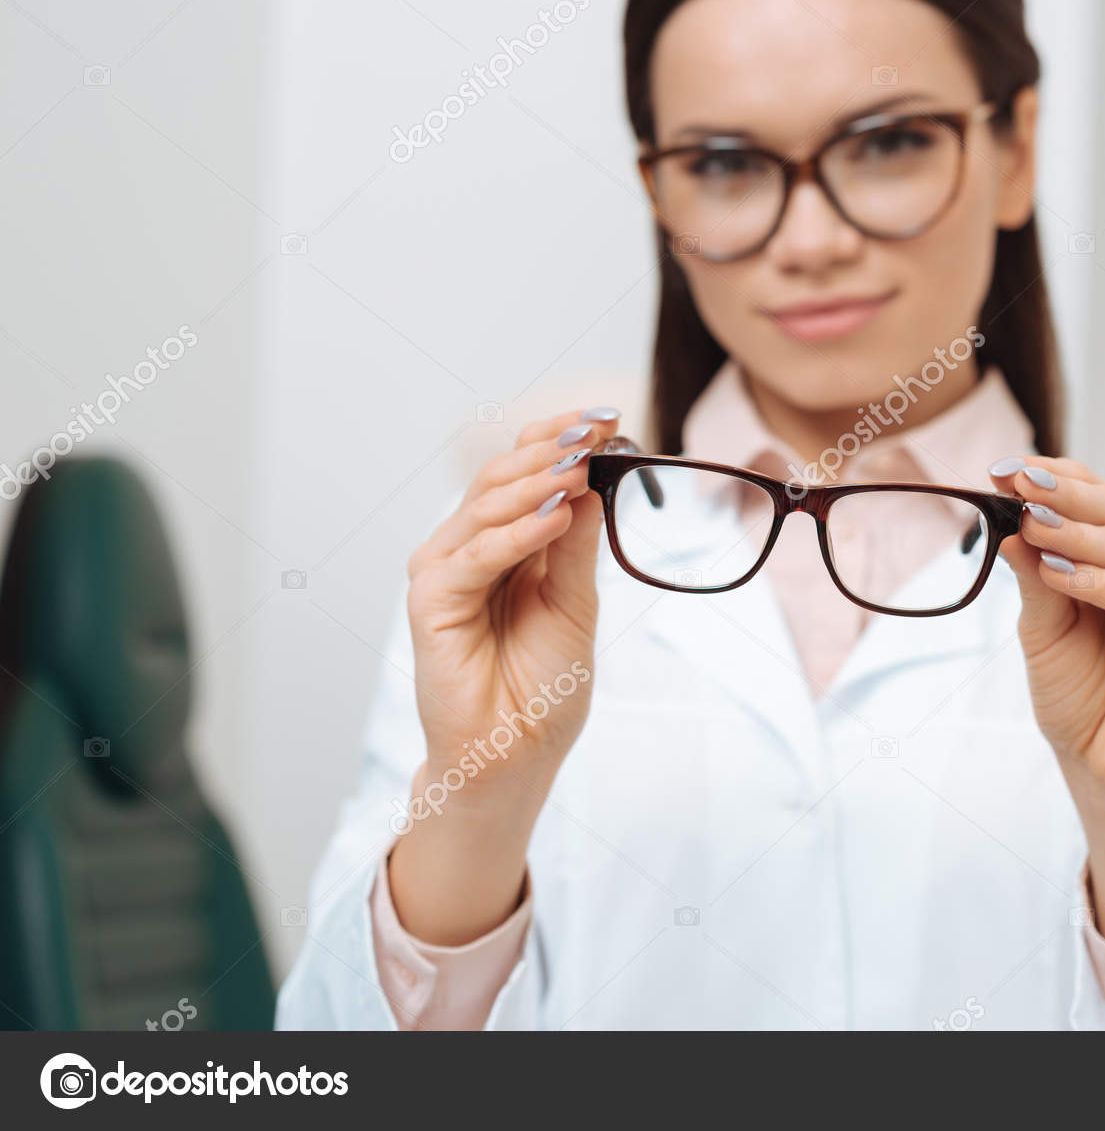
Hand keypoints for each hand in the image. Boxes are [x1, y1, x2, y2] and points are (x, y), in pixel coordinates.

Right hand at [390, 406, 618, 942]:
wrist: (517, 753)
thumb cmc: (545, 686)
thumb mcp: (575, 602)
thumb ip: (575, 544)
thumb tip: (591, 477)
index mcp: (510, 543)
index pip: (529, 473)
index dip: (562, 439)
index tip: (607, 417)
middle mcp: (473, 547)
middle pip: (503, 479)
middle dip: (551, 450)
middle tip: (594, 429)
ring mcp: (447, 570)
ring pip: (484, 507)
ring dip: (535, 482)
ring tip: (579, 465)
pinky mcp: (430, 601)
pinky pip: (472, 556)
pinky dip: (513, 534)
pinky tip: (553, 516)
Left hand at [990, 455, 1104, 945]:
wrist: (1102, 761)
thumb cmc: (1079, 691)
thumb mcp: (1043, 624)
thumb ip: (1036, 574)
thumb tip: (1012, 523)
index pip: (1096, 494)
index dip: (1052, 476)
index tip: (1001, 467)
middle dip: (1061, 495)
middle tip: (1016, 481)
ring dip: (1077, 534)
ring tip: (1032, 524)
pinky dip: (1101, 583)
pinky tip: (1060, 574)